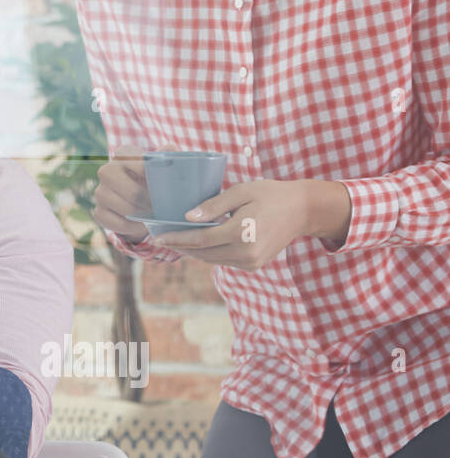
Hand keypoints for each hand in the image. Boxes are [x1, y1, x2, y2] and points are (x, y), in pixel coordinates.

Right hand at [92, 142, 178, 241]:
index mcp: (122, 155)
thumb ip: (165, 155)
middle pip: (134, 193)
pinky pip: (119, 224)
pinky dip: (134, 227)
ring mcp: (99, 192)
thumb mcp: (158, 166)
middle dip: (151, 203)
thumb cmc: (149, 178)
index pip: (141, 166)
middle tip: (160, 206)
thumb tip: (170, 147)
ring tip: (152, 214)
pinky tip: (141, 224)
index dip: (155, 180)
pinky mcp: (98, 212)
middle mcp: (106, 171)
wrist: (133, 198)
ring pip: (127, 210)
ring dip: (144, 216)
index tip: (165, 188)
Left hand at [151, 179, 324, 269]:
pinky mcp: (254, 265)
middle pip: (202, 253)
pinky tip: (197, 243)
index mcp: (242, 233)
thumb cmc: (270, 195)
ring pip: (211, 259)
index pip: (200, 239)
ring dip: (192, 251)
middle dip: (180, 246)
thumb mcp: (241, 192)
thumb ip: (214, 205)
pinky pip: (223, 260)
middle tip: (160, 239)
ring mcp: (251, 262)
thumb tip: (188, 217)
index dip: (176, 239)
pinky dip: (208, 253)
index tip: (157, 238)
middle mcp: (246, 253)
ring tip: (174, 240)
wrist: (302, 210)